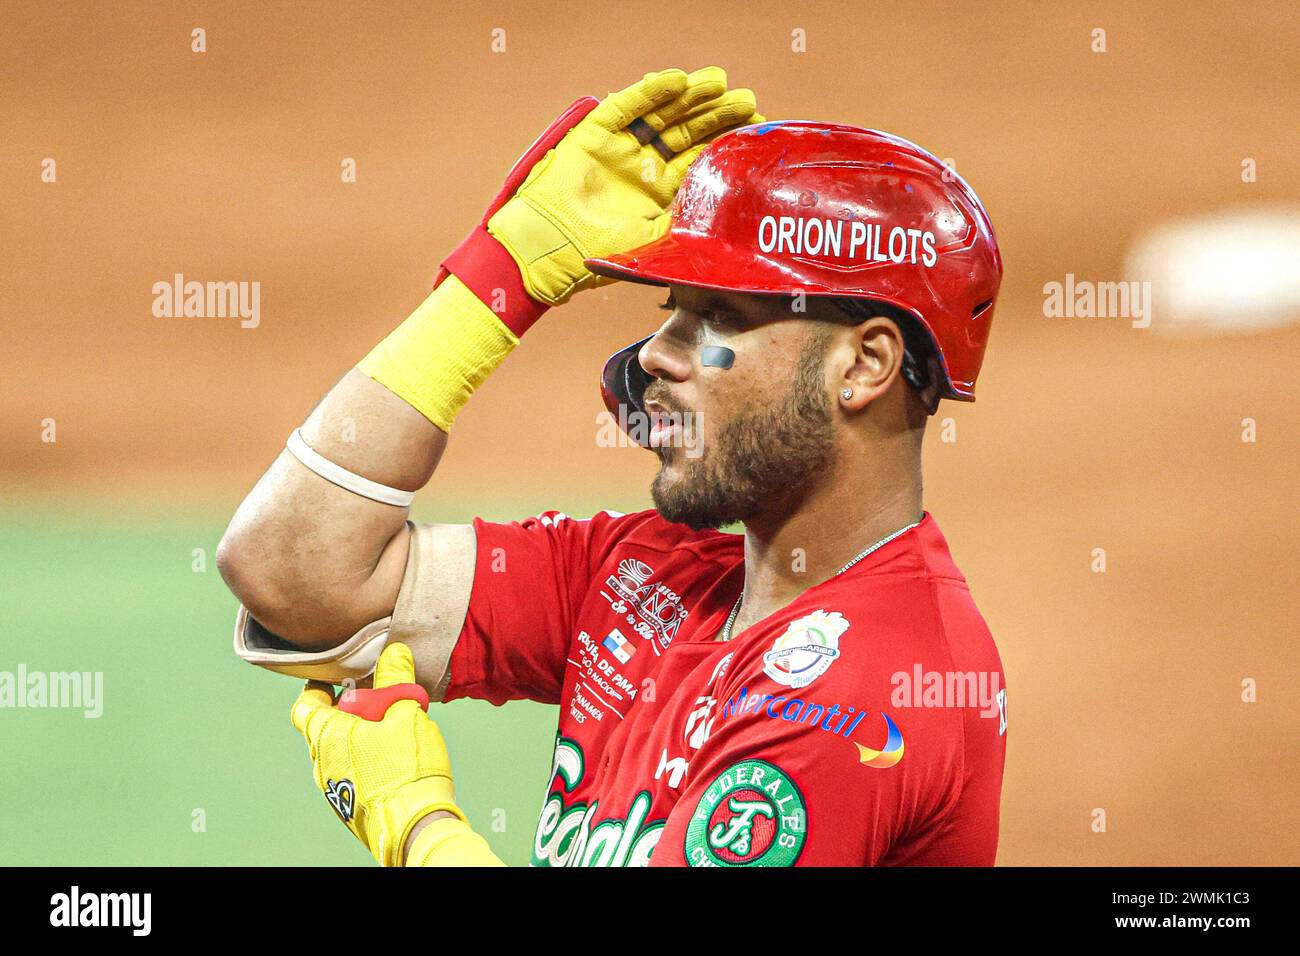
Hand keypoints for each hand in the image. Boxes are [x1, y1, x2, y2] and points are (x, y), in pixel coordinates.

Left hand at [290, 642, 461, 865]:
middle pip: (326, 727)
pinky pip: (352, 774)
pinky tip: (396, 759)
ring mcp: (335, 789)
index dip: (318, 688)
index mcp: (327, 736)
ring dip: (360, 737)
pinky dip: (367, 759)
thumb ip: (396, 679)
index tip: (337, 679)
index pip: (305, 706)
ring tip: (394, 730)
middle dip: (351, 711)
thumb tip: (393, 651)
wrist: (414, 828)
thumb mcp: (406, 713)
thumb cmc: (406, 769)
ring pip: (340, 752)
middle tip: (382, 701)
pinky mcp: (350, 807)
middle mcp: (322, 764)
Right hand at [487, 67, 760, 304]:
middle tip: (747, 100)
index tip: (755, 129)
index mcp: (658, 192)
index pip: (698, 159)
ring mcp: (619, 149)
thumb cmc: (599, 255)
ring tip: (719, 83)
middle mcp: (642, 167)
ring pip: (661, 116)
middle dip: (715, 116)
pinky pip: (625, 108)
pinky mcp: (593, 136)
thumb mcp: (656, 244)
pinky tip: (677, 81)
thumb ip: (686, 228)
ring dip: (689, 99)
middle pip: (686, 132)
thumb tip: (728, 224)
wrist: (551, 250)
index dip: (724, 143)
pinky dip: (649, 93)